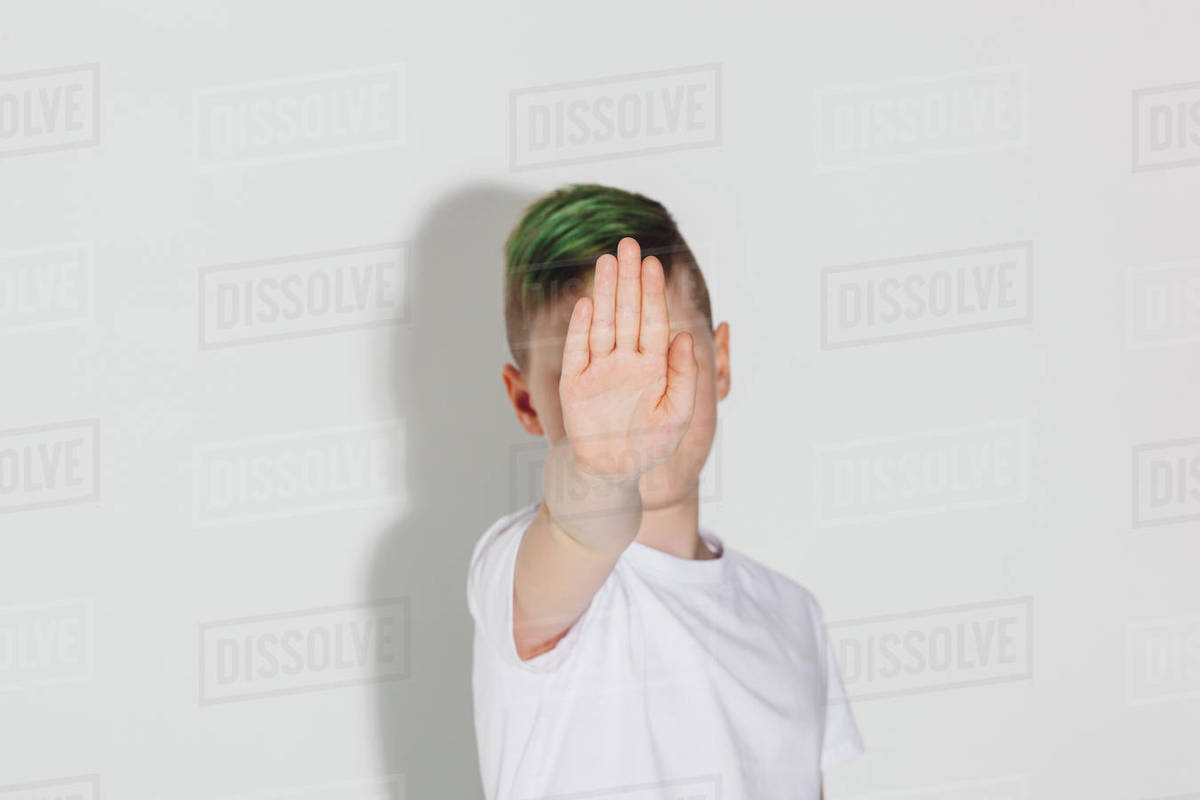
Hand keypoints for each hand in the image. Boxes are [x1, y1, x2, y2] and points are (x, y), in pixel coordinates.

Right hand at [559, 237, 698, 479]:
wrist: (615, 471)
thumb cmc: (651, 444)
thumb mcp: (677, 414)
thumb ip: (684, 376)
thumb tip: (684, 337)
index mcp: (654, 365)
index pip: (653, 321)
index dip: (652, 293)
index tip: (654, 264)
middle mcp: (626, 361)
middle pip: (627, 313)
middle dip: (628, 280)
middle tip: (628, 245)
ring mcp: (599, 369)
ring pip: (603, 323)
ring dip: (604, 293)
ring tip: (606, 261)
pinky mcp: (574, 383)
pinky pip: (578, 350)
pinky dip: (581, 328)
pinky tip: (586, 303)